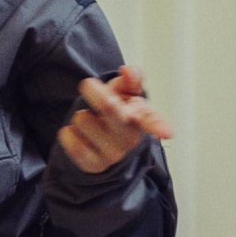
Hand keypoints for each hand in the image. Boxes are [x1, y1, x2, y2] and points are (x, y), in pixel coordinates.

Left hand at [59, 65, 174, 173]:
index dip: (159, 125)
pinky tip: (81, 134)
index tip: (166, 132)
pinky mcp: (92, 165)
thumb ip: (130, 79)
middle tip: (88, 84)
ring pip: (83, 118)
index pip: (151, 120)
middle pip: (108, 107)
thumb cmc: (118, 113)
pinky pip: (70, 138)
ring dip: (81, 115)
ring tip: (92, 121)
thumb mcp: (126, 93)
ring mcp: (112, 154)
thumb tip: (128, 71)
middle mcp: (130, 139)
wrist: (104, 144)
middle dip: (95, 92)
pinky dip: (69, 132)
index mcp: (141, 118)